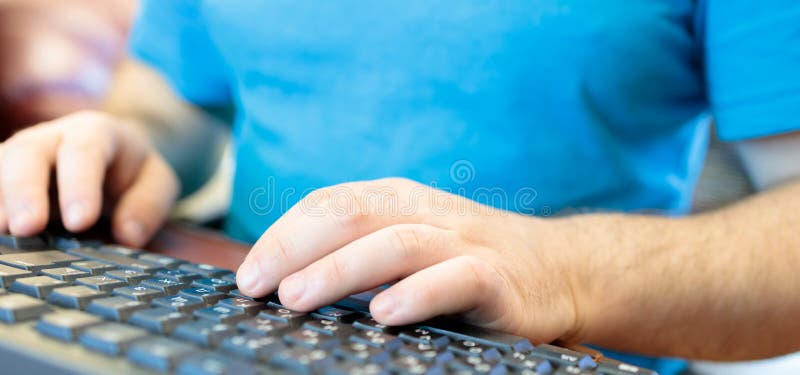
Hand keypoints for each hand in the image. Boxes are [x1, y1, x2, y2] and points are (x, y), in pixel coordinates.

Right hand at [0, 110, 178, 246]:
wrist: (111, 155)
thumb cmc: (132, 171)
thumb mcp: (156, 182)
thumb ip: (148, 204)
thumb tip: (129, 236)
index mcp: (94, 132)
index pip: (84, 151)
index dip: (79, 185)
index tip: (80, 221)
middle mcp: (50, 137)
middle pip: (29, 154)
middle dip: (25, 191)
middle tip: (27, 227)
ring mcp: (21, 154)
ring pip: (2, 166)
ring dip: (1, 200)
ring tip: (4, 232)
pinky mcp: (5, 175)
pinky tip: (0, 229)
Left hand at [237, 178, 581, 343]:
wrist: (557, 268)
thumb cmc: (466, 261)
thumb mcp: (409, 244)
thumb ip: (359, 254)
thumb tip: (286, 283)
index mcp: (398, 200)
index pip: (329, 204)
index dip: (282, 236)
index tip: (247, 275)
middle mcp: (426, 212)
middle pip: (353, 215)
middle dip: (297, 249)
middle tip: (258, 286)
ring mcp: (464, 242)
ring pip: (397, 243)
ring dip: (342, 270)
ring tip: (299, 298)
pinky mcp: (498, 277)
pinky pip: (456, 278)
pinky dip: (418, 292)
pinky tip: (383, 313)